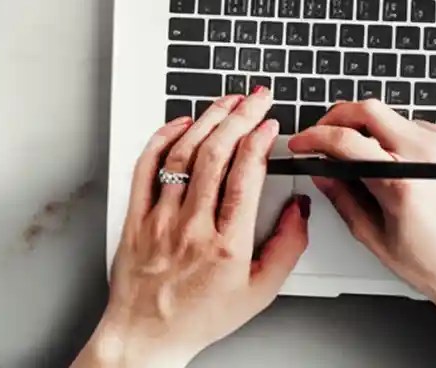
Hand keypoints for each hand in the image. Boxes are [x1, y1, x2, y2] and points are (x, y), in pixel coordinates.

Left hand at [76, 90, 309, 367]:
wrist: (146, 337)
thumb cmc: (200, 316)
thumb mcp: (260, 293)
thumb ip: (288, 247)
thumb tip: (299, 208)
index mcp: (226, 246)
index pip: (245, 177)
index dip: (260, 141)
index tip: (270, 125)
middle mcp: (191, 229)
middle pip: (216, 155)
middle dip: (240, 117)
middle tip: (255, 98)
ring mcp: (159, 221)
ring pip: (183, 155)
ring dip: (207, 119)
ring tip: (226, 102)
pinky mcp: (136, 218)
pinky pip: (146, 168)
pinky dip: (163, 138)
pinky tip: (181, 123)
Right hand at [289, 100, 435, 367]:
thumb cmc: (435, 263)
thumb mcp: (375, 236)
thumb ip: (343, 198)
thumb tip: (322, 172)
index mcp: (402, 182)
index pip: (345, 140)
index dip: (314, 137)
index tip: (302, 142)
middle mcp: (428, 155)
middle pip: (369, 109)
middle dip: (338, 116)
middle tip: (324, 134)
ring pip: (393, 116)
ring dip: (370, 129)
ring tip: (364, 159)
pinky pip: (417, 126)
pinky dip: (399, 137)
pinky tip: (398, 163)